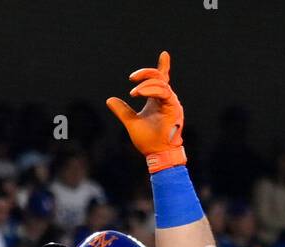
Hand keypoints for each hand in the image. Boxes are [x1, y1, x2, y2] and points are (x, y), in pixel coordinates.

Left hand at [106, 51, 185, 172]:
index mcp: (158, 100)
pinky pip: (163, 92)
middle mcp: (166, 99)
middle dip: (145, 73)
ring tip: (133, 93)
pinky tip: (139, 92)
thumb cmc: (147, 141)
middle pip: (159, 77)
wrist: (156, 154)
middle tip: (132, 78)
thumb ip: (122, 110)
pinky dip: (151, 90)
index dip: (164, 67)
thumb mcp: (131, 122)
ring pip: (160, 84)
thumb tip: (109, 100)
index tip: (164, 55)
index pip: (162, 80)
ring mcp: (171, 103)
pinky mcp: (174, 107)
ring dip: (146, 85)